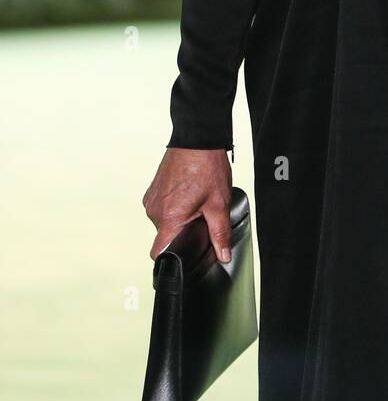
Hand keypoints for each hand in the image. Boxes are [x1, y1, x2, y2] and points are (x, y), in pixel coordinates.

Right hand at [142, 148, 233, 263]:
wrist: (196, 139)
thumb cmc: (206, 166)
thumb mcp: (219, 204)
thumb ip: (220, 233)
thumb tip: (223, 255)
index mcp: (170, 217)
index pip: (159, 253)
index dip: (171, 261)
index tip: (182, 259)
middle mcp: (155, 210)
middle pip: (165, 236)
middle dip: (183, 233)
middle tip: (200, 219)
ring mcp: (152, 200)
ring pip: (164, 222)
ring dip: (178, 218)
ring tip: (195, 202)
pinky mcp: (152, 191)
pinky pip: (161, 208)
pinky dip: (173, 207)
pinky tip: (187, 195)